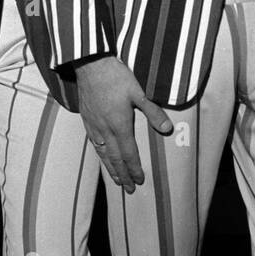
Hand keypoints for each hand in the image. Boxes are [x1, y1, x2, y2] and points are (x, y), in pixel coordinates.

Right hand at [74, 55, 172, 192]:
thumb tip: (167, 128)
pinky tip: (102, 157)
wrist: (90, 65)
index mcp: (120, 125)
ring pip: (102, 153)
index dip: (135, 168)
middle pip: (115, 158)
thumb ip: (152, 112)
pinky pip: (93, 144)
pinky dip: (99, 155)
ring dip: (111, 169)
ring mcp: (94, 125)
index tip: (140, 181)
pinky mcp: (86, 119)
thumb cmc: (116, 77)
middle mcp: (105, 130)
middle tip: (129, 189)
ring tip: (117, 181)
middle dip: (123, 175)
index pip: (129, 153)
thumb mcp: (139, 92)